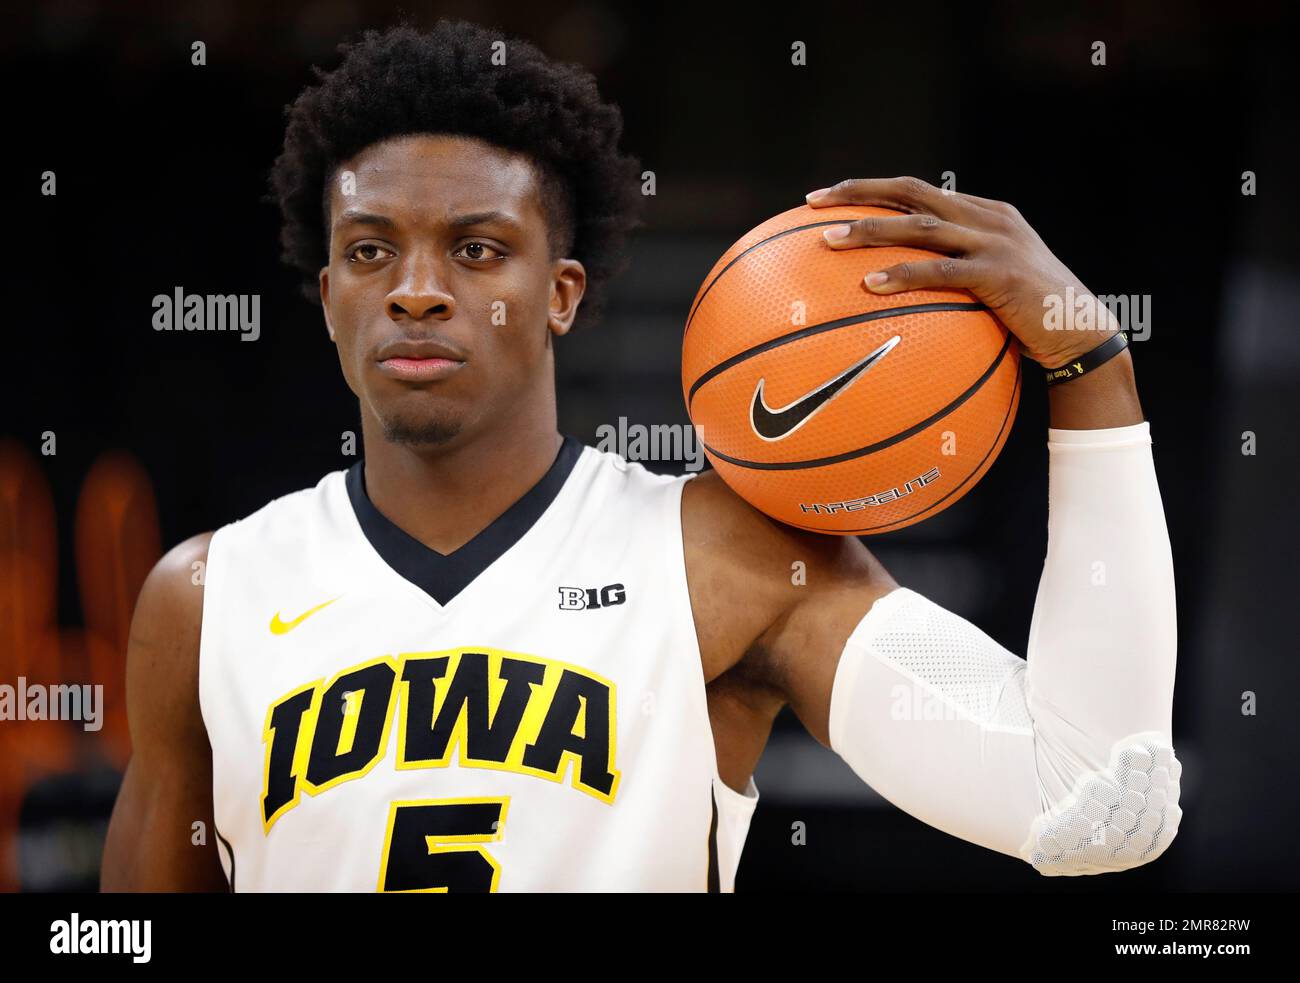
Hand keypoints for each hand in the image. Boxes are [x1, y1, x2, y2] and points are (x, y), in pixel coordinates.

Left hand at [806, 176, 1119, 367]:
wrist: (1081, 333)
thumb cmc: (1029, 319)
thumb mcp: (990, 287)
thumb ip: (952, 276)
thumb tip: (898, 291)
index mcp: (983, 213)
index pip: (918, 190)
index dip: (871, 189)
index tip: (827, 198)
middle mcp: (988, 218)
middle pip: (912, 191)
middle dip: (859, 191)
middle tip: (813, 201)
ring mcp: (995, 242)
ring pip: (920, 225)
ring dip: (870, 230)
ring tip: (828, 240)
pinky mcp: (1000, 273)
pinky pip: (941, 271)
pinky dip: (903, 275)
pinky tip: (869, 285)